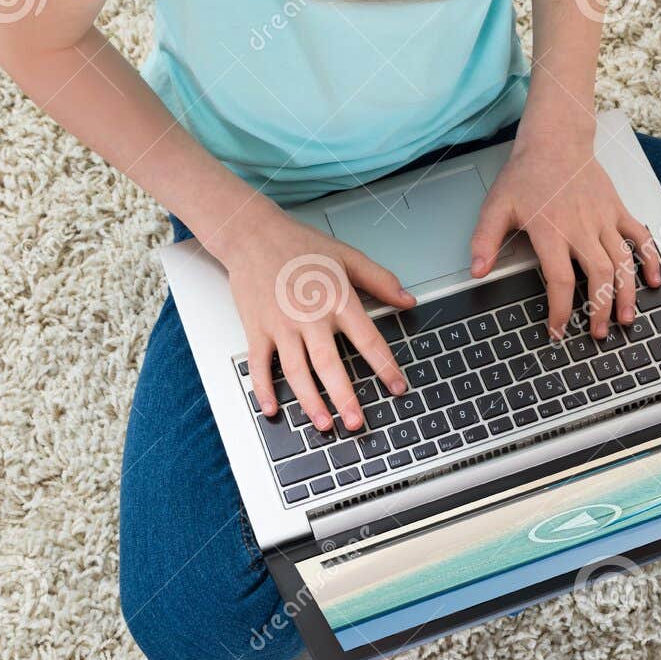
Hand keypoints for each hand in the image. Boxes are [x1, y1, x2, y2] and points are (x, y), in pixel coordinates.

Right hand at [215, 197, 414, 430]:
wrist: (253, 234)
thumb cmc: (299, 245)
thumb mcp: (347, 256)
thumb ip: (380, 280)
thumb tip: (408, 300)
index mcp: (336, 299)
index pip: (367, 339)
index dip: (385, 366)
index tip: (398, 388)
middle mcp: (309, 317)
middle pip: (329, 365)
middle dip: (344, 397)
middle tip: (358, 423)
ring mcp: (281, 326)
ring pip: (296, 372)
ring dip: (309, 402)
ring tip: (324, 425)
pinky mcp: (257, 329)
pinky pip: (259, 365)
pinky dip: (264, 389)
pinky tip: (273, 409)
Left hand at [470, 129, 660, 338]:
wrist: (555, 139)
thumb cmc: (526, 173)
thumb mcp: (497, 205)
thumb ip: (484, 240)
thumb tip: (476, 272)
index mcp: (551, 230)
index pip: (559, 280)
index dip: (559, 310)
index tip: (557, 330)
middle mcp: (581, 226)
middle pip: (599, 275)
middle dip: (601, 309)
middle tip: (598, 333)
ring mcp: (603, 218)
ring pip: (623, 261)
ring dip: (628, 293)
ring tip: (627, 319)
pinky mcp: (617, 209)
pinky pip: (640, 236)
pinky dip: (650, 259)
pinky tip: (654, 281)